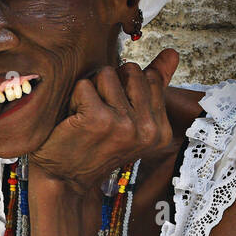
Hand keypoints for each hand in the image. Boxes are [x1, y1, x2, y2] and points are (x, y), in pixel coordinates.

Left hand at [30, 48, 181, 191]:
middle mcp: (148, 129)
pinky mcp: (99, 119)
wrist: (63, 183)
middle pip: (130, 71)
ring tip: (84, 117)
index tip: (114, 115)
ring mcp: (125, 125)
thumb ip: (155, 86)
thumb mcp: (131, 121)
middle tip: (97, 116)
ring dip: (90, 91)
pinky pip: (84, 84)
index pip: (150, 77)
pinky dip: (73, 99)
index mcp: (160, 131)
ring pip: (107, 74)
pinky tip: (73, 121)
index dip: (125, 88)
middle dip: (108, 85)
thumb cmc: (93, 149)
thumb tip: (172, 53)